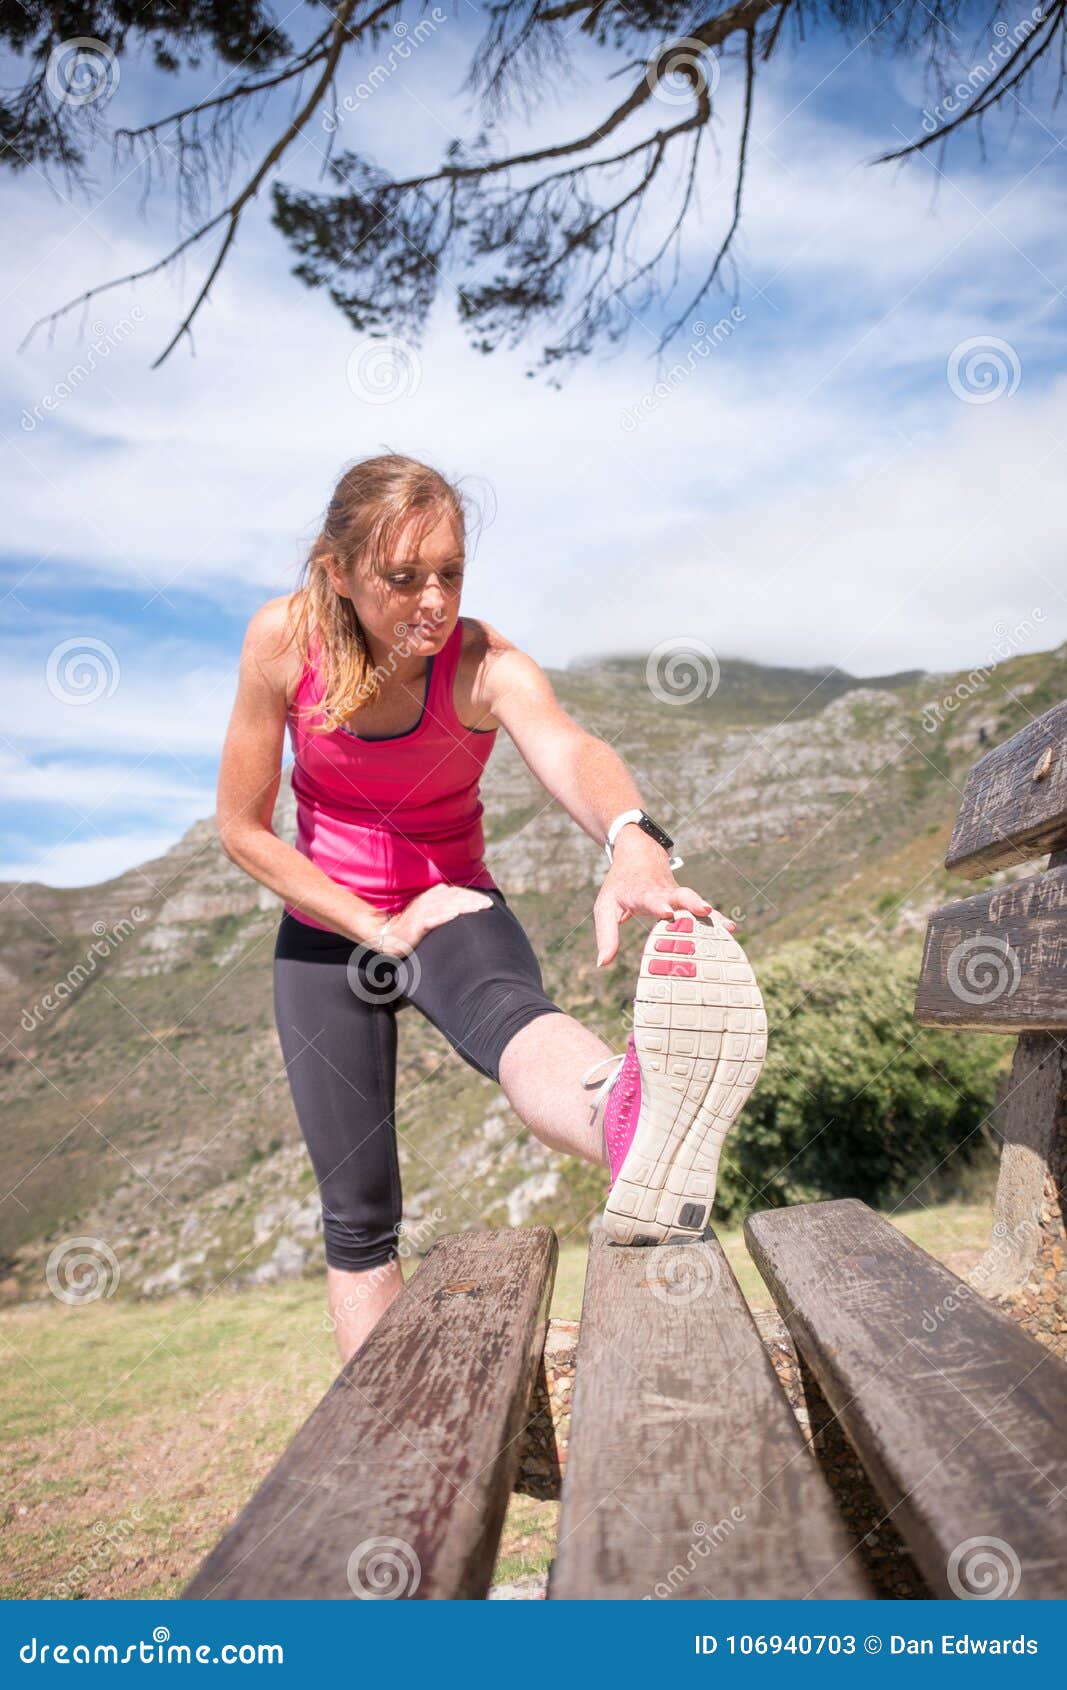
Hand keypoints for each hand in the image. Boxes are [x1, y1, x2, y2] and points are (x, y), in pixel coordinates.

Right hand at [376, 884, 492, 958]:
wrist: (388, 936)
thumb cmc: (412, 928)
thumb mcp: (429, 914)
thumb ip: (444, 908)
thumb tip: (464, 910)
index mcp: (431, 896)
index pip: (456, 892)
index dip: (472, 896)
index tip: (488, 902)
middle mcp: (427, 901)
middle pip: (454, 897)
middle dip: (472, 900)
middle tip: (489, 904)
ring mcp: (421, 912)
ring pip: (446, 906)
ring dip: (463, 906)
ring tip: (478, 908)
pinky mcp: (416, 924)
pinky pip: (431, 918)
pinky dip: (443, 916)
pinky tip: (455, 915)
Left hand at [594, 833, 735, 967]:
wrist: (639, 855)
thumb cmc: (620, 885)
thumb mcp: (605, 907)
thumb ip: (606, 934)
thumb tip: (603, 963)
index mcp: (643, 892)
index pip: (650, 898)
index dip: (658, 905)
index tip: (666, 912)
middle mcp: (665, 892)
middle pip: (681, 895)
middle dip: (692, 903)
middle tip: (705, 910)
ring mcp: (679, 896)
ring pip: (696, 903)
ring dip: (711, 915)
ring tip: (728, 927)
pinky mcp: (687, 902)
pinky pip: (702, 911)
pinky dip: (715, 919)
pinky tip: (730, 930)